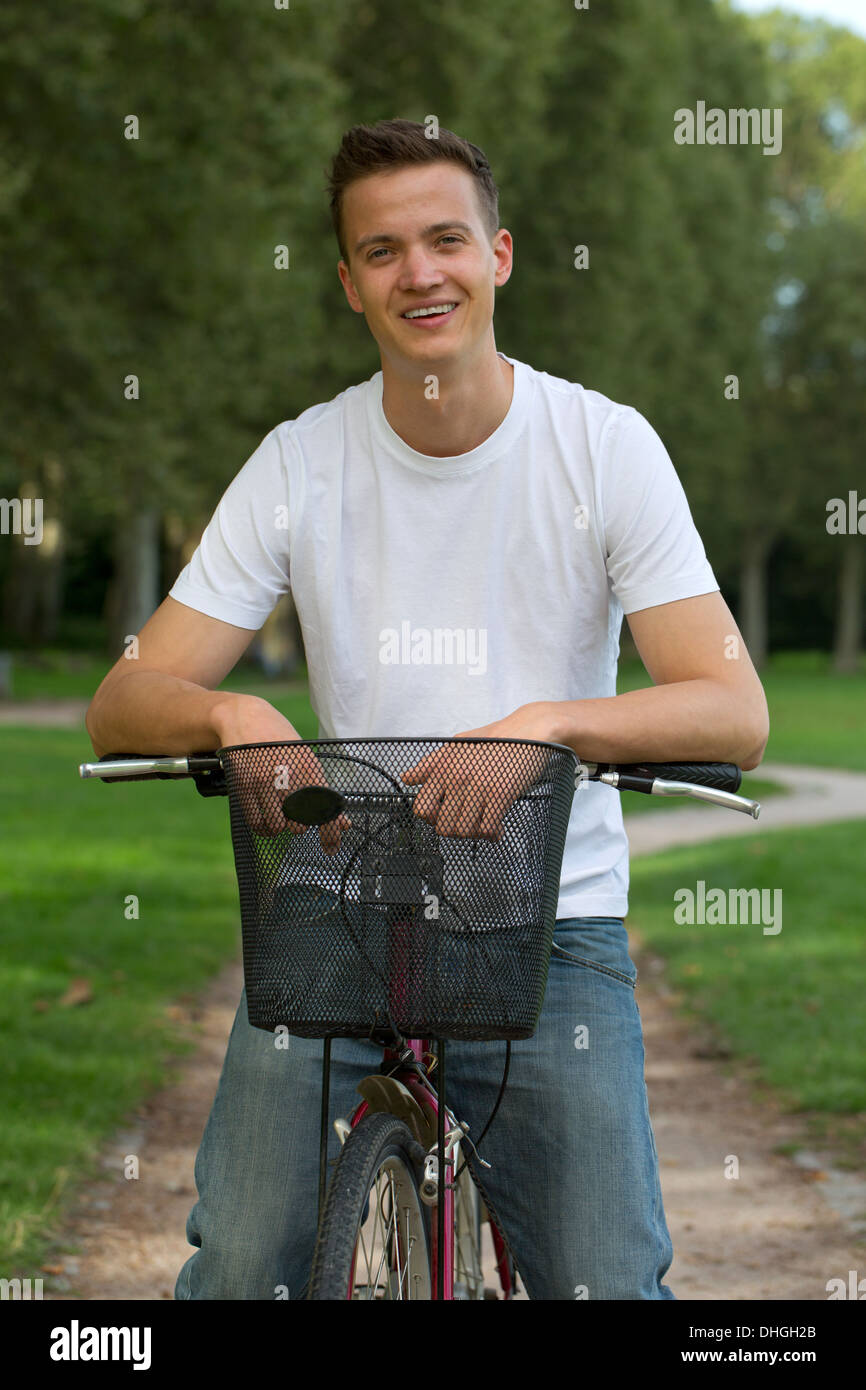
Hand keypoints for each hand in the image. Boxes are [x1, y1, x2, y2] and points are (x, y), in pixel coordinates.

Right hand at [214, 694, 350, 853]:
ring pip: (277, 827)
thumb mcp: (305, 759)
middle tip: (293, 814)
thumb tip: (343, 823)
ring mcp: (264, 782)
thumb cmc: (279, 741)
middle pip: (300, 824)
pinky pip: (256, 823)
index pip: (325, 809)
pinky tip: (264, 819)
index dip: (331, 833)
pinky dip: (262, 828)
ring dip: (278, 828)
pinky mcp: (243, 787)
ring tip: (277, 817)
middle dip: (298, 825)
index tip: (331, 847)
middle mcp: (288, 775)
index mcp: (309, 767)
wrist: (245, 718)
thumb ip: (322, 791)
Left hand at [400, 703, 554, 839]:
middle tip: (467, 822)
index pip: (422, 808)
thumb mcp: (457, 744)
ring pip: (463, 831)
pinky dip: (491, 834)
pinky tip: (497, 826)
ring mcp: (478, 787)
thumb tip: (407, 778)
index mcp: (443, 767)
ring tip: (482, 824)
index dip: (431, 818)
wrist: (529, 728)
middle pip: (442, 826)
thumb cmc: (496, 737)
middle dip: (455, 829)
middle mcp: (457, 778)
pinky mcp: (500, 794)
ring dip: (473, 833)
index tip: (444, 816)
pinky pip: (487, 829)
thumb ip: (430, 764)